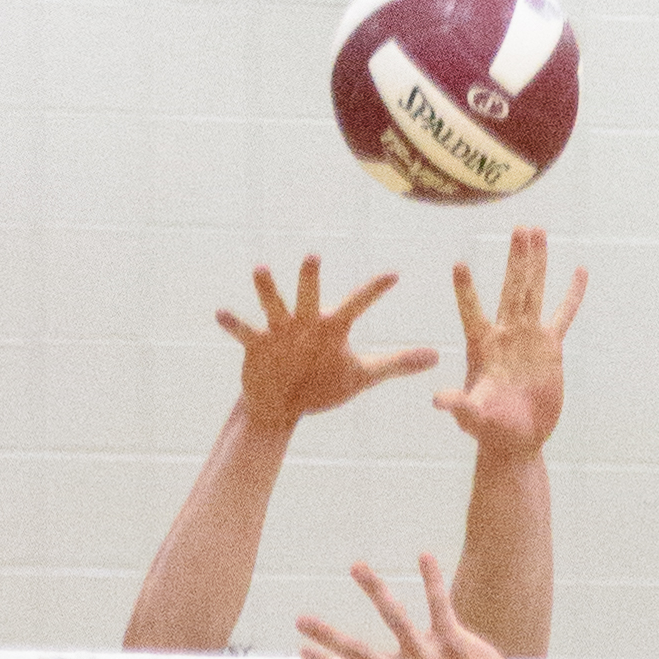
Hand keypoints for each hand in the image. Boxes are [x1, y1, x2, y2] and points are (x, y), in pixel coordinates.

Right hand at [216, 256, 437, 429]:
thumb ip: (397, 364)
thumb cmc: (323, 383)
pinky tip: (221, 314)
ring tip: (260, 269)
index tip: (394, 276)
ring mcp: (280, 330)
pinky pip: (244, 331)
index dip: (375, 292)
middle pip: (310, 295)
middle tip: (314, 256)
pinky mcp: (257, 345)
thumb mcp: (362, 376)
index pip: (358, 304)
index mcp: (333, 327)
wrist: (283, 403)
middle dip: (311, 278)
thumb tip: (437, 356)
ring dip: (268, 289)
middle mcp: (306, 321)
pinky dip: (233, 324)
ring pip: (275, 304)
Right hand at [297, 554, 514, 658]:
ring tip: (355, 566)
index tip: (302, 649)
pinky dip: (431, 578)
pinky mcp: (454, 642)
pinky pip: (439, 604)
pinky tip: (423, 555)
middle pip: (359, 652)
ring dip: (373, 588)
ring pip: (395, 618)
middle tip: (301, 619)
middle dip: (327, 635)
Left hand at [433, 228, 587, 456]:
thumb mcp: (471, 418)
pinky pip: (563, 314)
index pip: (471, 312)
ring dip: (536, 263)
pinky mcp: (549, 347)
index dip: (466, 291)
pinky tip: (580, 270)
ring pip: (533, 292)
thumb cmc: (489, 429)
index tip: (458, 264)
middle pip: (510, 290)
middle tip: (519, 227)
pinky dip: (572, 294)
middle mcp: (504, 334)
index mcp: (481, 347)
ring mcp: (527, 337)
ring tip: (537, 231)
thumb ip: (458, 405)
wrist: (517, 438)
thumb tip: (438, 400)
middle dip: (515, 260)